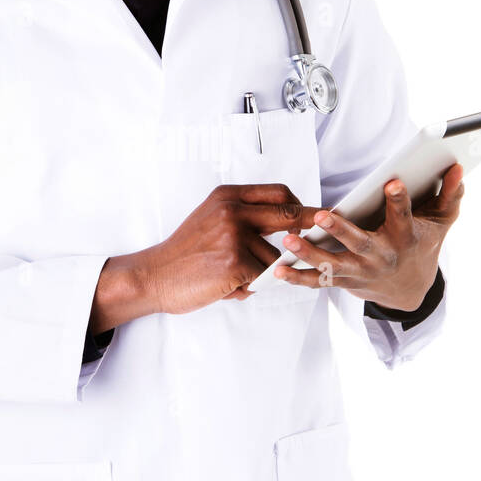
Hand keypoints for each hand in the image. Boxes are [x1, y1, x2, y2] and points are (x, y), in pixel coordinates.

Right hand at [142, 183, 321, 315]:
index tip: (314, 215)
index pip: (278, 192)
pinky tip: (225, 287)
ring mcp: (234, 235)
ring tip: (230, 277)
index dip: (300, 205)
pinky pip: (262, 277)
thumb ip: (244, 214)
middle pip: (288, 215)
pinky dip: (248, 287)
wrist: (154, 275)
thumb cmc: (185, 252)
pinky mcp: (235, 262)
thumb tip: (286, 220)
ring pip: (274, 256)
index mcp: (227, 196)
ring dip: (260, 272)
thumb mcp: (211, 218)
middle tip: (325, 233)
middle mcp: (232, 210)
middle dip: (310, 226)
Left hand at [273, 163, 464, 309]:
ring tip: (289, 242)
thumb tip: (459, 166)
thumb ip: (451, 194)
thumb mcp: (442, 222)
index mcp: (405, 238)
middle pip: (360, 243)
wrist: (410, 290)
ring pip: (333, 265)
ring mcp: (360, 272)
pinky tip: (278, 270)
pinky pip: (317, 282)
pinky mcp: (343, 282)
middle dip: (342, 230)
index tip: (392, 183)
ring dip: (310, 255)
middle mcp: (381, 256)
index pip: (404, 217)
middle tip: (324, 215)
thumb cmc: (422, 245)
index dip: (399, 201)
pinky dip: (297, 277)